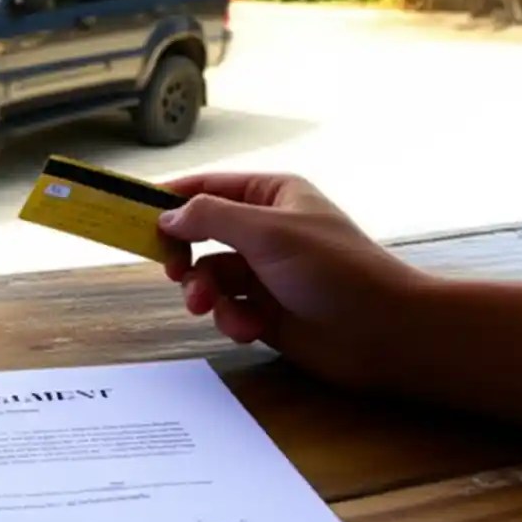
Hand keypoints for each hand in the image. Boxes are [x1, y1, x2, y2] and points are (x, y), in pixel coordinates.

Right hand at [158, 173, 430, 389]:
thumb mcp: (268, 232)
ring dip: (205, 293)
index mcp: (271, 196)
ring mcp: (265, 272)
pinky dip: (231, 318)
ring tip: (212, 307)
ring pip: (209, 276)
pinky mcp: (266, 310)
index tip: (134, 218)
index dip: (170, 200)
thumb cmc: (335, 270)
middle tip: (174, 270)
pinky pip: (228, 308)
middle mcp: (265, 230)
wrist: (386, 334)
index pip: (208, 187)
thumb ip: (211, 218)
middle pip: (200, 235)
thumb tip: (167, 215)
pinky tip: (250, 326)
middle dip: (185, 256)